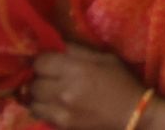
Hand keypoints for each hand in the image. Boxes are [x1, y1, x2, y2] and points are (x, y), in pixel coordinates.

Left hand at [21, 48, 148, 129]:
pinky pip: (38, 114)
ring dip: (38, 94)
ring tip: (48, 91)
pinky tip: (52, 104)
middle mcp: (64, 90)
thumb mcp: (104, 58)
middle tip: (49, 76)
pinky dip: (41, 108)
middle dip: (39, 77)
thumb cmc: (121, 82)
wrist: (133, 114)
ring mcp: (61, 110)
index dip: (42, 60)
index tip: (48, 61)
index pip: (40, 62)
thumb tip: (54, 42)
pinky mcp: (62, 124)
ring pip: (32, 100)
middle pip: (33, 82)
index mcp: (76, 69)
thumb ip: (77, 50)